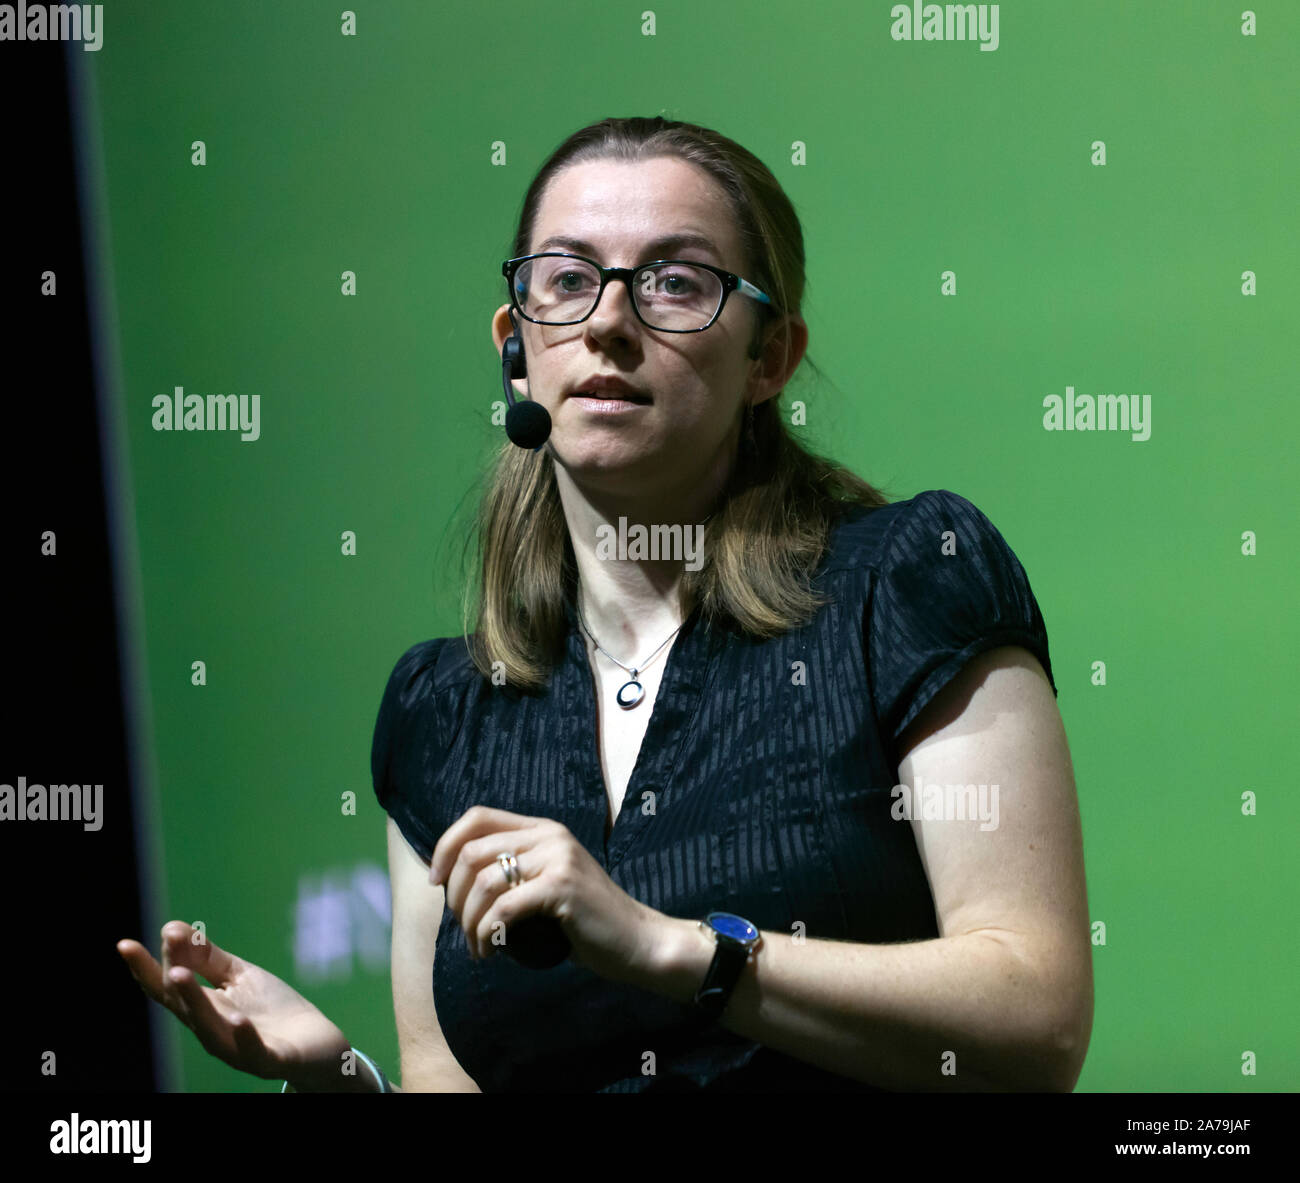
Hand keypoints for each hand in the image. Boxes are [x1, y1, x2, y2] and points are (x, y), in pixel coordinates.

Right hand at [117, 921, 354, 1089]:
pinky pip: (253, 1051)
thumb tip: (169, 928)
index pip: (168, 989)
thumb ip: (207, 958)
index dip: (145, 969)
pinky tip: (238, 1019)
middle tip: (163, 948)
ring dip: (195, 1002)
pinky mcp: (270, 1059)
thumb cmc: (272, 1010)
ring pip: (211, 1030)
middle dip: (171, 981)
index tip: (124, 944)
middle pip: (185, 1007)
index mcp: (204, 1009)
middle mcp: (214, 1032)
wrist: (317, 1046)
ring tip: (180, 975)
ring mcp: (240, 1048)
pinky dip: (244, 1036)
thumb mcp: (239, 977)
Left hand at [430, 806, 664, 984]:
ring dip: (468, 921)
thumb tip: (453, 880)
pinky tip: (488, 952)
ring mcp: (558, 857)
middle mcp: (549, 834)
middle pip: (472, 852)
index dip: (445, 845)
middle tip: (462, 926)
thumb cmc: (586, 921)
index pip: (477, 817)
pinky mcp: (562, 886)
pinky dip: (486, 934)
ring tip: (476, 945)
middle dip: (454, 895)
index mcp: (543, 828)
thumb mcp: (547, 882)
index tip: (436, 882)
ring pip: (484, 882)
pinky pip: (504, 909)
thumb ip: (514, 871)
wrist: (636, 940)